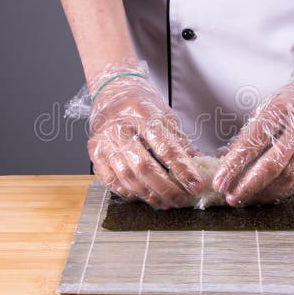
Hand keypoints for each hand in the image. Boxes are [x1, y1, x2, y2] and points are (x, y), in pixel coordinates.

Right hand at [87, 62, 203, 208]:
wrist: (112, 91)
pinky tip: (143, 196)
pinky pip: (111, 180)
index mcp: (143, 115)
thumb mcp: (165, 116)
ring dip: (149, 195)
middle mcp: (120, 128)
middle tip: (181, 200)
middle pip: (144, 167)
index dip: (183, 170)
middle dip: (166, 188)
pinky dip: (129, 192)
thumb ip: (179, 142)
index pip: (166, 148)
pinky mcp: (95, 153)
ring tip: (166, 203)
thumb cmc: (141, 104)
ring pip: (127, 177)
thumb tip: (198, 165)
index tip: (196, 185)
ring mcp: (105, 142)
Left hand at [212, 62, 293, 205]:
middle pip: (273, 164)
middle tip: (232, 198)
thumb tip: (227, 163)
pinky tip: (269, 193)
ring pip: (290, 176)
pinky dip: (284, 189)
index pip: (252, 143)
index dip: (233, 165)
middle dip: (249, 185)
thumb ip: (250, 135)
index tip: (219, 182)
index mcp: (279, 109)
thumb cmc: (290, 103)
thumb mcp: (267, 109)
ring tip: (248, 199)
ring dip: (266, 192)